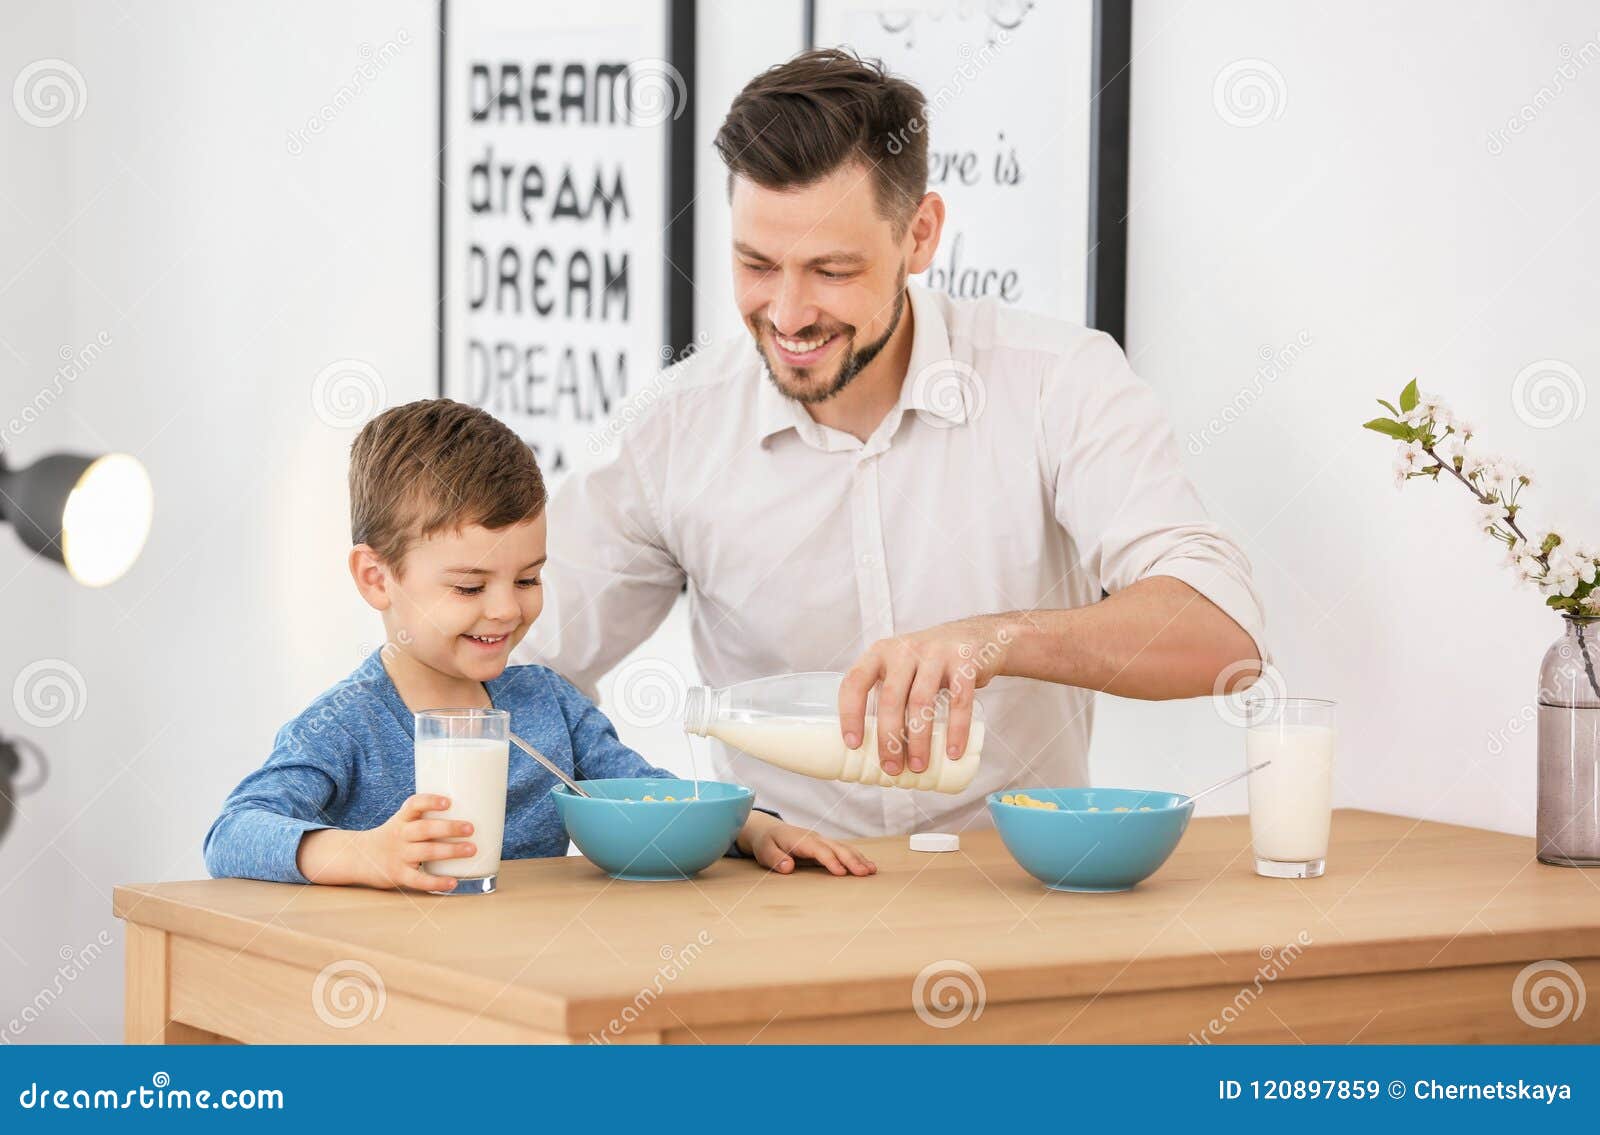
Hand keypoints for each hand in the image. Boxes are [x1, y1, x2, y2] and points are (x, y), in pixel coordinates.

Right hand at [297, 793, 476, 891]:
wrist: (358, 858)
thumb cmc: (390, 837)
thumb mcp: (401, 822)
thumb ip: (424, 818)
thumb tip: (466, 809)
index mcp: (402, 819)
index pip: (414, 805)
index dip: (430, 802)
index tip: (448, 802)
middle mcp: (400, 835)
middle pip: (425, 829)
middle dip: (449, 828)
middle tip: (470, 828)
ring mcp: (399, 855)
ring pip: (426, 852)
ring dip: (451, 851)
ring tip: (471, 849)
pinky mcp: (398, 875)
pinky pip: (419, 879)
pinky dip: (437, 881)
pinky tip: (453, 882)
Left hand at [737, 812, 875, 875]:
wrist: (767, 829)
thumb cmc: (766, 842)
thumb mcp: (764, 851)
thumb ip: (775, 859)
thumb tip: (788, 867)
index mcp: (801, 840)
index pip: (819, 850)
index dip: (830, 861)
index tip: (842, 873)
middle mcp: (815, 838)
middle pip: (837, 848)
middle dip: (852, 860)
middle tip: (866, 872)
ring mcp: (822, 841)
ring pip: (844, 848)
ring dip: (858, 858)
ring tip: (872, 870)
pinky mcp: (825, 846)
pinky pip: (843, 850)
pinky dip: (856, 857)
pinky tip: (867, 866)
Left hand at [838, 616, 1009, 775]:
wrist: (976, 637)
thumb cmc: (929, 664)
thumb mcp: (901, 668)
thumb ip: (887, 695)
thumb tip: (875, 750)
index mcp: (880, 653)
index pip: (855, 682)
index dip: (850, 713)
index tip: (853, 744)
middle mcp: (904, 649)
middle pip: (890, 697)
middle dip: (888, 738)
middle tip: (891, 768)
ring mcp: (935, 653)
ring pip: (921, 701)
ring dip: (918, 739)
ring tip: (918, 766)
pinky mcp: (964, 661)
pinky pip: (959, 700)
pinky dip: (956, 729)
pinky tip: (953, 752)